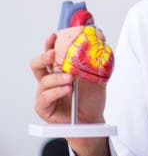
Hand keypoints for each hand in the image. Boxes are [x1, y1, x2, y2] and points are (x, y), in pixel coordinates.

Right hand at [30, 33, 109, 155]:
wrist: (93, 119)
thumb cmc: (92, 98)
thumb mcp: (98, 76)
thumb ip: (97, 60)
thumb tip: (102, 40)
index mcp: (59, 70)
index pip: (50, 53)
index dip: (50, 44)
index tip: (54, 36)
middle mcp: (49, 80)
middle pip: (37, 64)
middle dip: (43, 57)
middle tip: (52, 55)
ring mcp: (45, 93)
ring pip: (44, 81)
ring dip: (57, 77)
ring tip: (70, 79)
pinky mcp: (44, 107)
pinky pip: (45, 97)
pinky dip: (57, 91)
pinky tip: (67, 89)